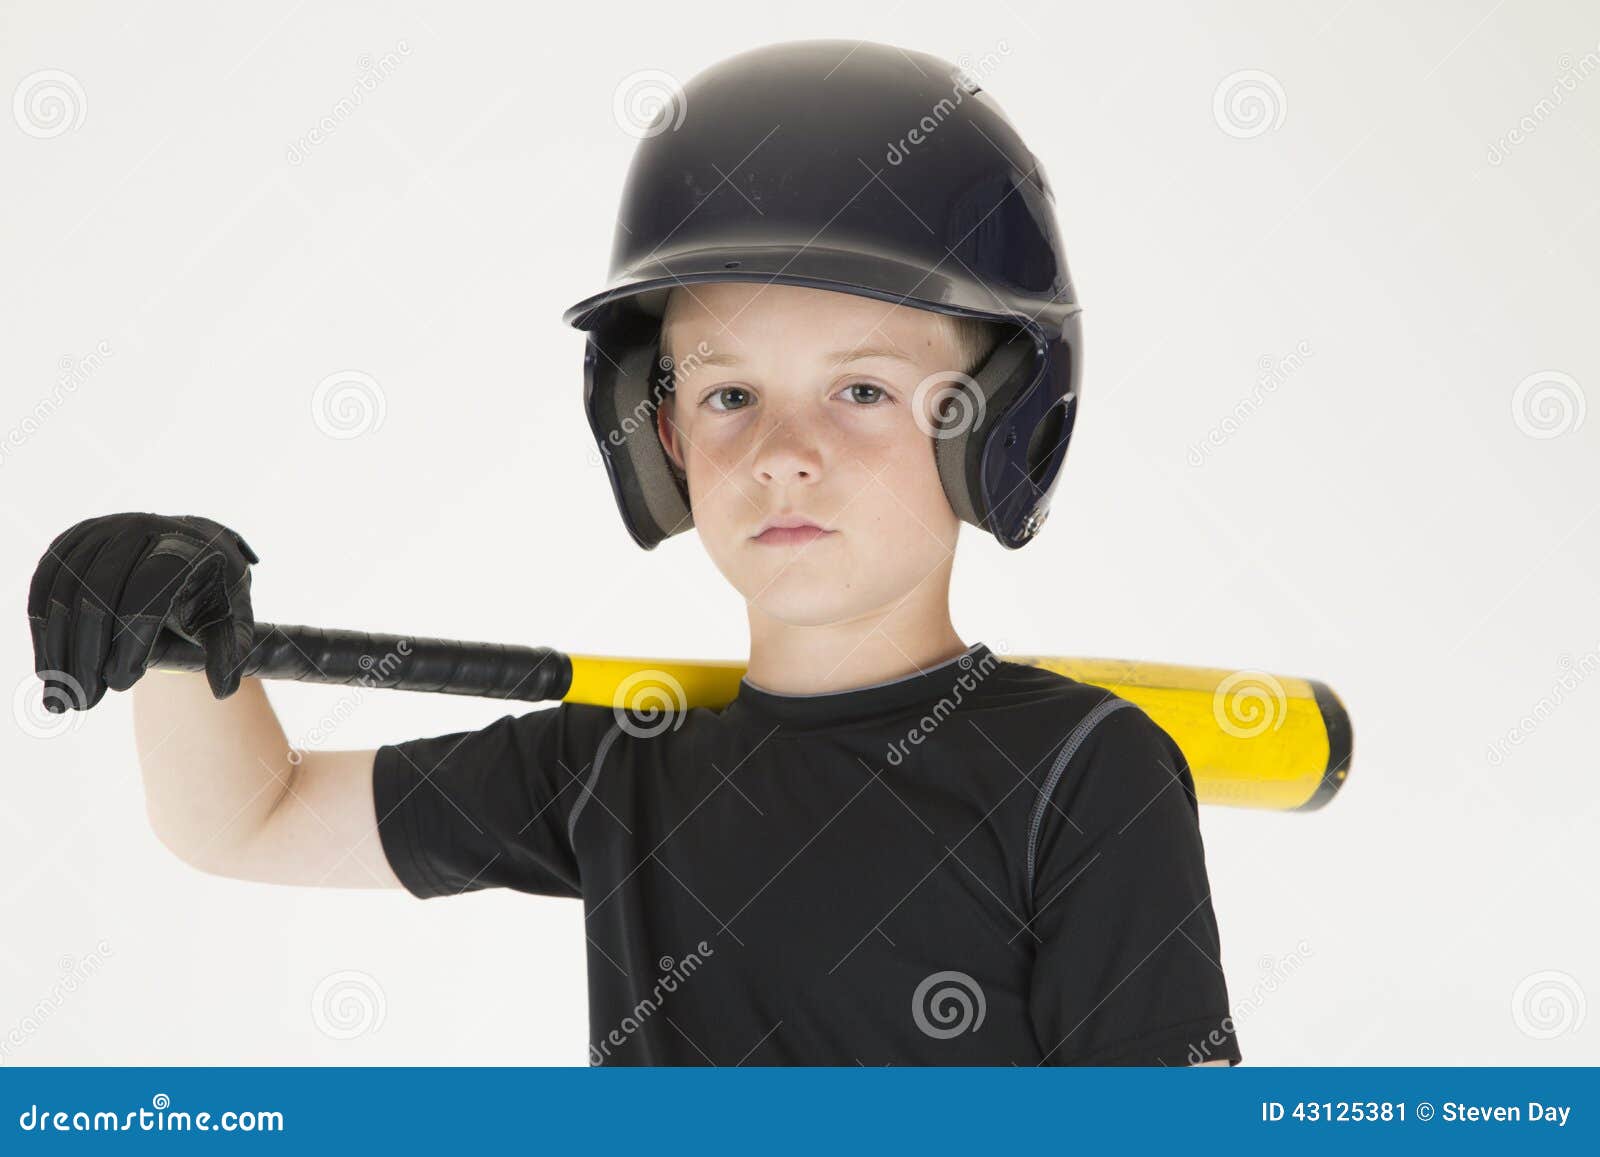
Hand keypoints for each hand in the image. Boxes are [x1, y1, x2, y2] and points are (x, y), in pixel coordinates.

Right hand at [27, 513, 259, 710]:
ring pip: (67, 590)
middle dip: (88, 652)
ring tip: (63, 694)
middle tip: (84, 700)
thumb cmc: (211, 592)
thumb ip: (229, 653)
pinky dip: (43, 628)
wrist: (187, 550)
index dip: (133, 640)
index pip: (150, 592)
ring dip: (59, 647)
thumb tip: (223, 691)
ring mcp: (103, 529)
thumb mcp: (231, 619)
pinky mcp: (73, 539)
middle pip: (101, 592)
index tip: (122, 684)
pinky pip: (46, 583)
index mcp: (186, 545)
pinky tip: (49, 667)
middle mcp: (141, 528)